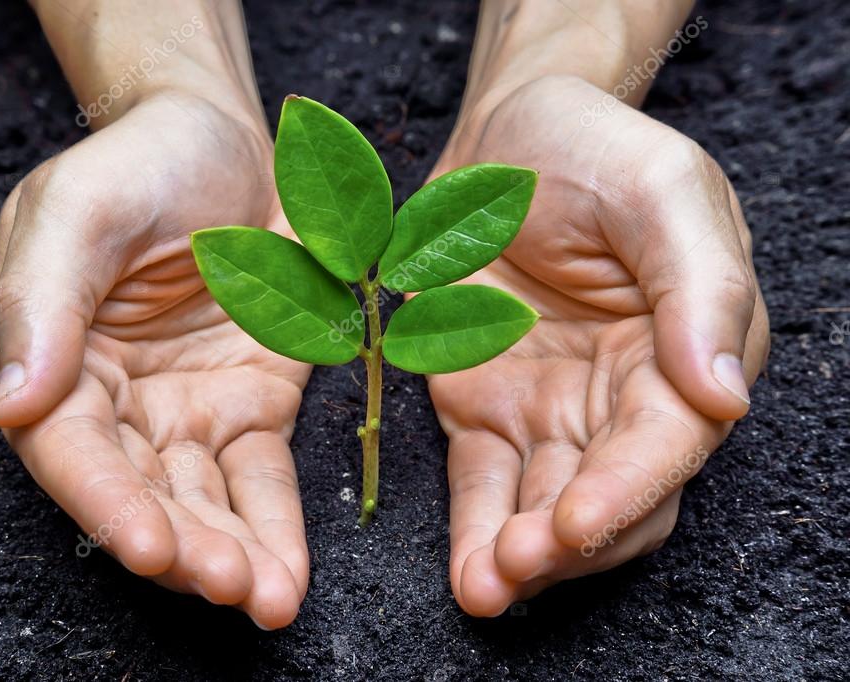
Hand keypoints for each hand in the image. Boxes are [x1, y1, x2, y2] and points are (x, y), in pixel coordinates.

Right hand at [0, 92, 310, 628]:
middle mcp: (112, 403)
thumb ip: (41, 301)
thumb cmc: (139, 163)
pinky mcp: (249, 407)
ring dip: (229, 554)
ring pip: (202, 500)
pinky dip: (274, 527)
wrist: (224, 142)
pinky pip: (260, 478)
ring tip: (264, 597)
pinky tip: (284, 575)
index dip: (105, 503)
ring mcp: (184, 411)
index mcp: (48, 359)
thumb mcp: (79, 209)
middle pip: (139, 491)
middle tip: (224, 581)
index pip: (69, 449)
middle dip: (181, 545)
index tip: (147, 546)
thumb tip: (12, 406)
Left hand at [428, 75, 768, 614]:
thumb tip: (724, 395)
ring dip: (521, 556)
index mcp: (686, 351)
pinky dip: (476, 532)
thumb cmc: (596, 152)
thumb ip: (700, 287)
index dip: (626, 489)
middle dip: (571, 542)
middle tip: (519, 563)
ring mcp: (553, 411)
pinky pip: (485, 485)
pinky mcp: (487, 411)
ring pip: (547, 507)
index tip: (576, 520)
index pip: (667, 443)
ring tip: (486, 586)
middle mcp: (624, 398)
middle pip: (613, 498)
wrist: (507, 136)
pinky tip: (468, 573)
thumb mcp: (661, 193)